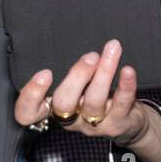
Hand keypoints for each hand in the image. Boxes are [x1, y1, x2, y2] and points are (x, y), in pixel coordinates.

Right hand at [11, 41, 160, 161]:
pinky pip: (121, 104)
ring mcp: (94, 125)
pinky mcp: (117, 125)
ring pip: (95, 101)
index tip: (44, 73)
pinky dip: (125, 85)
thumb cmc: (100, 99)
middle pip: (64, 104)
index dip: (31, 97)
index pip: (30, 112)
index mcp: (55, 109)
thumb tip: (70, 36)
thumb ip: (73, 72)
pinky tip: (127, 71)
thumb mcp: (79, 88)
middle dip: (76, 77)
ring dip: (104, 73)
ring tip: (112, 51)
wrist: (130, 124)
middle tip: (90, 56)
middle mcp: (71, 119)